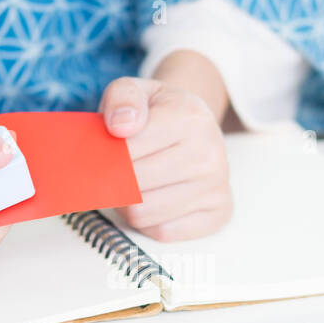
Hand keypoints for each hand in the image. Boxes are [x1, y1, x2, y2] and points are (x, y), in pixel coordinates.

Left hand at [100, 52, 232, 241]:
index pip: (127, 152)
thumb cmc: (159, 113)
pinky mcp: (219, 214)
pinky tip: (155, 198)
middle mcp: (211, 153)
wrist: (196, 127)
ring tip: (134, 184)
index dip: (106, 157)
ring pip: (143, 213)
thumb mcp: (137, 91)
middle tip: (114, 170)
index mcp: (190, 117)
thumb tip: (120, 126)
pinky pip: (162, 232)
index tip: (103, 153)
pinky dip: (149, 221)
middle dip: (113, 181)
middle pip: (133, 186)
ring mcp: (217, 186)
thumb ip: (122, 98)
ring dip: (128, 204)